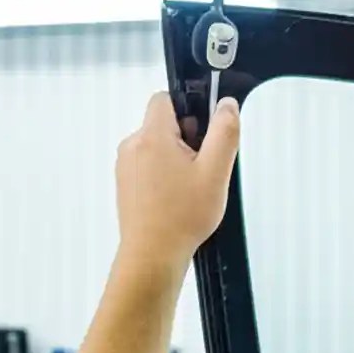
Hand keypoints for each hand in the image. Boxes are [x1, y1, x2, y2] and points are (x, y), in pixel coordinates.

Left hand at [115, 92, 240, 266]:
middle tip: (200, 169)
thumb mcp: (216, 172)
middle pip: (163, 123)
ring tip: (189, 189)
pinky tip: (176, 199)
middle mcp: (133, 146)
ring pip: (156, 146)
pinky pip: (148, 166)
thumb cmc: (182, 217)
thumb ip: (225, 132)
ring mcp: (126, 166)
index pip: (166, 98)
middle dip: (186, 139)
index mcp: (152, 136)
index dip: (189, 110)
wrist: (153, 254)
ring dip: (175, 160)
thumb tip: (227, 105)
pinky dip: (164, 176)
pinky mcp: (126, 183)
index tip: (203, 134)